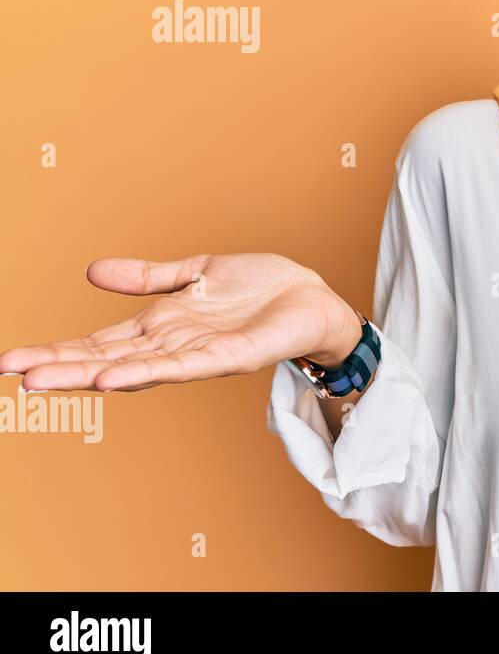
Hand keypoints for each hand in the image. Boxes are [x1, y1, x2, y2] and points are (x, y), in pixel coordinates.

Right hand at [0, 254, 362, 391]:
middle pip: (107, 358)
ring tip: (45, 382)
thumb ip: (148, 277)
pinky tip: (116, 377)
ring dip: (90, 374)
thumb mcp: (196, 273)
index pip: (100, 341)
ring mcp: (200, 352)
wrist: (313, 298)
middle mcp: (175, 344)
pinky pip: (185, 366)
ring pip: (136, 366)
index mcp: (163, 325)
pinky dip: (149, 371)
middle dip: (60, 367)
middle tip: (11, 375)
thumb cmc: (262, 289)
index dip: (58, 349)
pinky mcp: (232, 354)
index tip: (12, 360)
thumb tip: (93, 271)